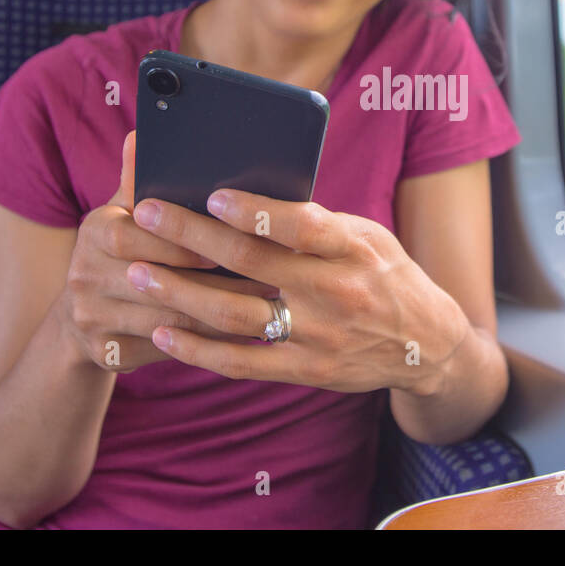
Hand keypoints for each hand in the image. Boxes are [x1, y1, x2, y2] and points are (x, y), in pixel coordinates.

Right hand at [53, 131, 281, 372]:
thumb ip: (143, 180)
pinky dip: (202, 346)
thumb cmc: (127, 249)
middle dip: (211, 282)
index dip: (179, 243)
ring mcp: (90, 316)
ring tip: (266, 307)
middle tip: (265, 279)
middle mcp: (82, 274)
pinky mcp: (104, 352)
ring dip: (218, 315)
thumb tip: (143, 133)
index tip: (222, 250)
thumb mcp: (130, 210)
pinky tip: (239, 339)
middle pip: (153, 280)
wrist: (84, 316)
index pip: (133, 234)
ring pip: (164, 320)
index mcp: (94, 230)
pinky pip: (162, 351)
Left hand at [128, 189, 471, 395]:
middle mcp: (335, 291)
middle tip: (145, 215)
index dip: (254, 211)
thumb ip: (314, 222)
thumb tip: (245, 195)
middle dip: (191, 237)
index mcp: (352, 248)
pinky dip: (197, 350)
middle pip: (252, 262)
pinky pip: (241, 363)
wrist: (427, 344)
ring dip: (180, 293)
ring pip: (235, 314)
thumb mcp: (366, 236)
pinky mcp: (305, 371)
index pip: (300, 225)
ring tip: (137, 272)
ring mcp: (318, 335)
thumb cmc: (384, 274)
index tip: (211, 195)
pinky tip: (163, 332)